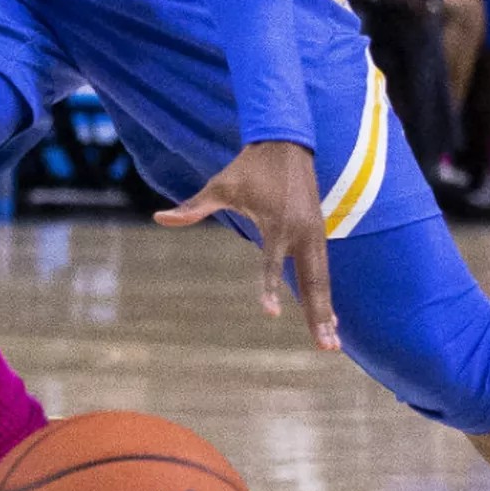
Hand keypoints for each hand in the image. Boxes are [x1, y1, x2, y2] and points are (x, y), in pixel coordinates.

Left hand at [154, 140, 339, 351]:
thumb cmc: (249, 167)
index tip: (270, 315)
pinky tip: (331, 317)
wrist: (286, 143)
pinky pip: (323, 268)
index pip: (272, 264)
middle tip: (325, 347)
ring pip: (322, 279)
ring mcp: (315, 233)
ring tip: (331, 344)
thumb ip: (193, 208)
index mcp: (277, 223)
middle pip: (312, 281)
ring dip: (326, 310)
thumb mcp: (220, 186)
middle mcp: (302, 232)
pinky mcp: (319, 231)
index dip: (269, 289)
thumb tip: (158, 218)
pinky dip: (325, 292)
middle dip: (318, 315)